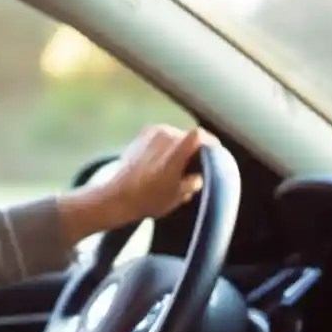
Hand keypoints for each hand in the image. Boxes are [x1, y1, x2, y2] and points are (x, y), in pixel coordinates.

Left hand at [57, 125, 212, 243]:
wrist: (116, 196)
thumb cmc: (148, 199)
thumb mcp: (177, 196)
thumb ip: (192, 182)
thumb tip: (197, 177)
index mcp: (178, 148)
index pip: (201, 136)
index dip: (210, 143)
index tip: (214, 152)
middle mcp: (166, 134)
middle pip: (188, 137)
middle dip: (192, 149)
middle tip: (192, 167)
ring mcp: (152, 133)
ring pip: (174, 136)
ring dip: (177, 147)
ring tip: (174, 167)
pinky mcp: (141, 135)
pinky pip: (161, 138)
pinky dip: (164, 147)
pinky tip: (160, 163)